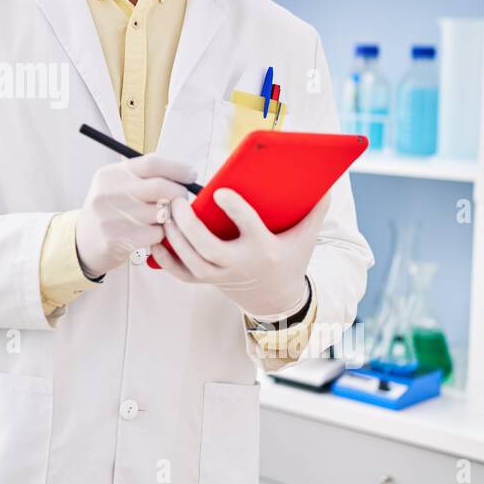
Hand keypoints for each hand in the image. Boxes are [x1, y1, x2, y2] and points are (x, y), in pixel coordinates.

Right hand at [75, 154, 198, 278]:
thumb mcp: (117, 185)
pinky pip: (156, 235)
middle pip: (161, 187)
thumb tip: (185, 173)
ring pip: (162, 213)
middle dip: (179, 194)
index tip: (191, 174)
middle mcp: (108, 193)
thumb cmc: (110, 211)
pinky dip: (160, 235)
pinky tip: (151, 235)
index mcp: (111, 174)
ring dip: (170, 218)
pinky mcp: (117, 240)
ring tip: (161, 219)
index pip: (151, 163)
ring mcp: (111, 217)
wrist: (83, 242)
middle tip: (182, 200)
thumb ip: (144, 176)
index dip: (177, 168)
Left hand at [150, 187, 330, 319]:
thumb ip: (315, 210)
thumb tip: (326, 183)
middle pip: (208, 248)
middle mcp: (240, 265)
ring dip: (174, 236)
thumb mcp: (306, 238)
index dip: (234, 209)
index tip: (219, 191)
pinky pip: (181, 274)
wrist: (278, 300)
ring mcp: (221, 277)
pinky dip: (166, 259)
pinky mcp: (208, 282)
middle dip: (188, 225)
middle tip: (177, 200)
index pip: (248, 228)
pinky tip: (156, 239)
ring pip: (191, 260)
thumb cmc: (290, 260)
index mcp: (264, 250)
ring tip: (166, 211)